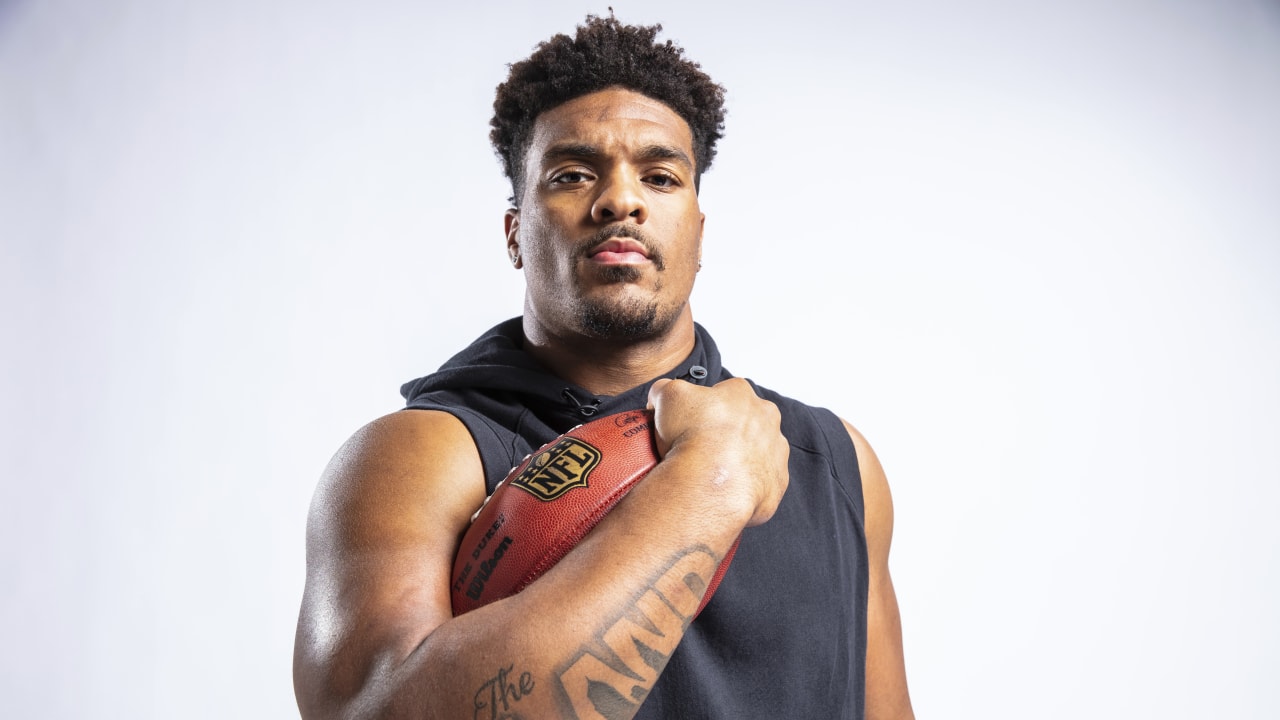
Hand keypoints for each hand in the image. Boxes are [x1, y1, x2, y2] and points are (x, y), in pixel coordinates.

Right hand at [646, 378, 789, 526]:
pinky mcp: (777, 481)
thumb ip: (665, 388)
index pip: (725, 393)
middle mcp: (766, 418)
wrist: (708, 484)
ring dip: (739, 458)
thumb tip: (661, 395)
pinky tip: (725, 490)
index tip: (692, 423)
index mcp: (742, 393)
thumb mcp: (666, 396)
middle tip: (701, 448)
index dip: (705, 407)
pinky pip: (762, 481)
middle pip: (746, 420)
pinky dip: (745, 485)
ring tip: (712, 472)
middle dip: (727, 432)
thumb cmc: (691, 437)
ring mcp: (775, 451)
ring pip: (757, 451)